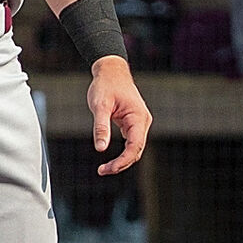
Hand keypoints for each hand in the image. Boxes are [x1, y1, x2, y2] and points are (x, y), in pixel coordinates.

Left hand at [89, 56, 150, 176]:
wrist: (111, 71)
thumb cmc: (105, 85)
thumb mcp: (100, 105)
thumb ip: (101, 127)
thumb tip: (100, 149)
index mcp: (138, 117)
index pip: (134, 146)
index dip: (122, 161)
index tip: (107, 169)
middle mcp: (142, 121)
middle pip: (136, 151)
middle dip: (121, 164)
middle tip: (102, 171)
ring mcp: (139, 123)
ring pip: (134, 148)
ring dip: (122, 160)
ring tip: (104, 168)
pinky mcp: (133, 123)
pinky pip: (131, 142)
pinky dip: (122, 153)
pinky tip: (110, 160)